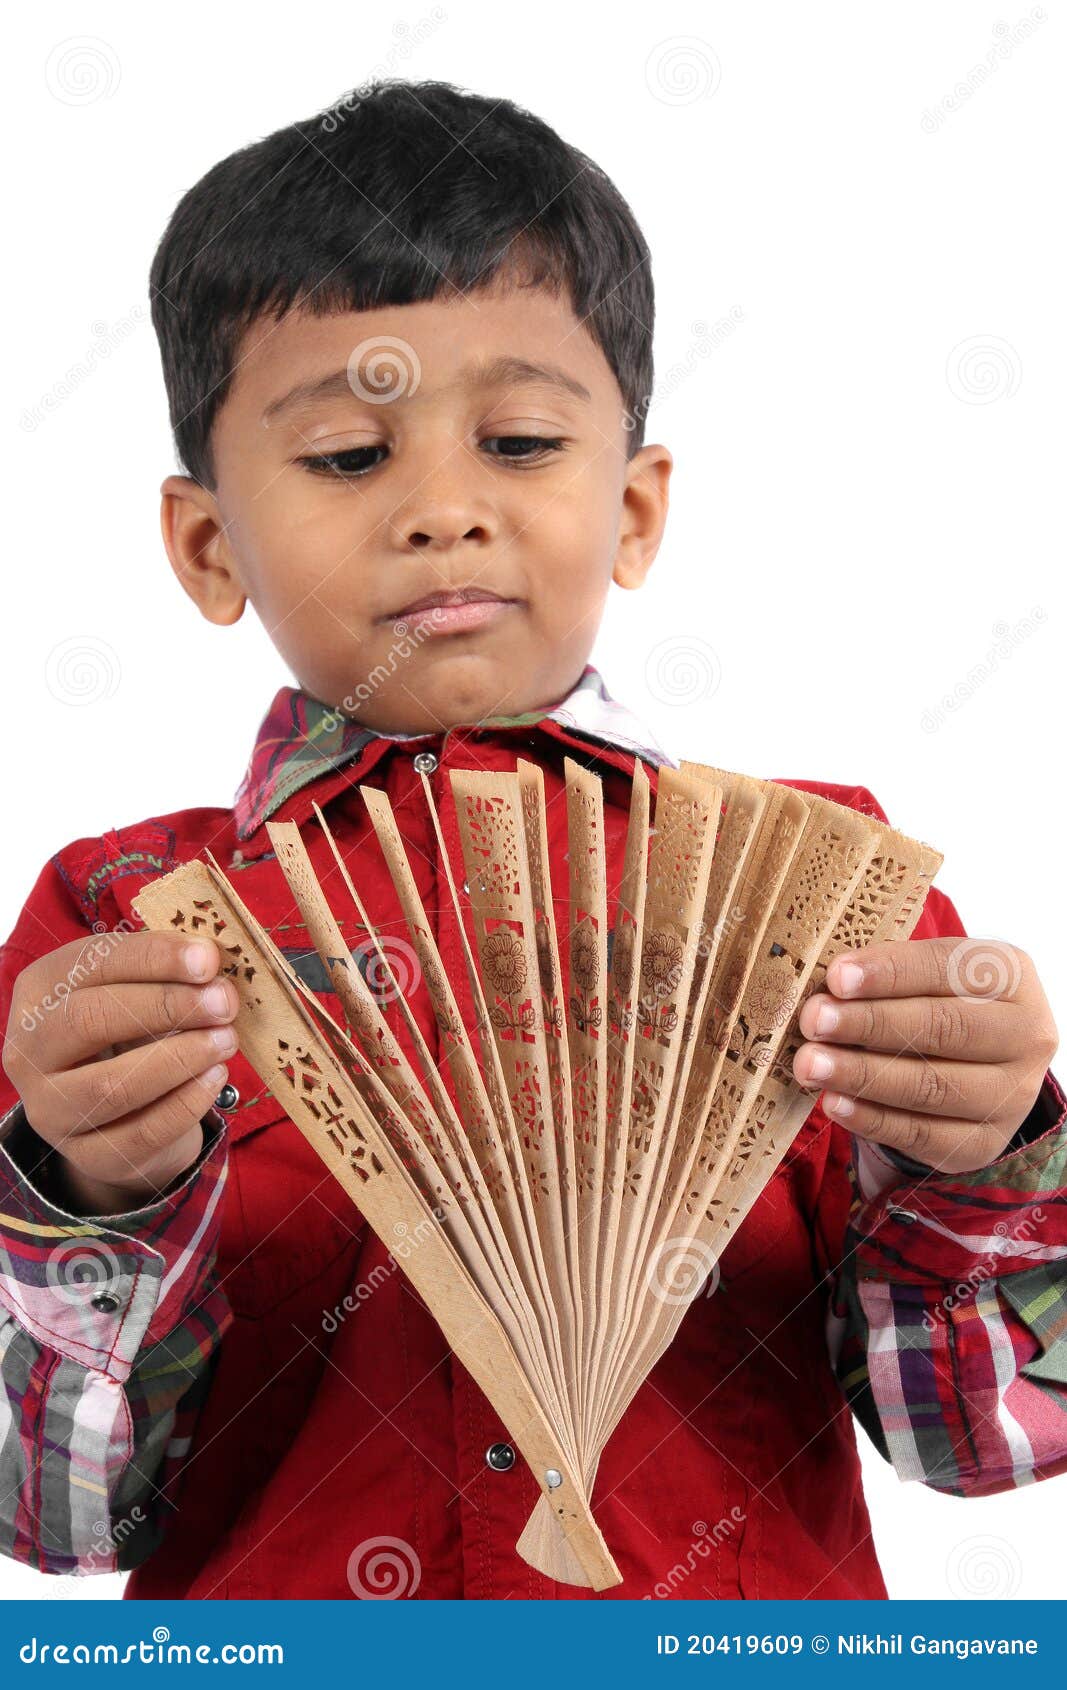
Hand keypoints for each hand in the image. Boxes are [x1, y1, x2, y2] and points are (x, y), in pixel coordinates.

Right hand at [2, 931, 239, 1212]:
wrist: (121, 1112)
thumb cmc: (132, 1033)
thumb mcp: (138, 993)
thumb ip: (166, 974)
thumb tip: (209, 960)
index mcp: (39, 993)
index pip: (90, 964)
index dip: (153, 958)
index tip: (208, 959)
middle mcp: (28, 1053)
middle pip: (88, 1020)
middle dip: (166, 1006)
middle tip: (223, 1002)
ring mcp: (51, 1110)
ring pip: (112, 1086)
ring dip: (180, 1058)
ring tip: (226, 1039)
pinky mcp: (87, 1156)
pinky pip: (141, 1134)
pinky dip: (187, 1103)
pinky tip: (215, 1076)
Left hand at [791, 937, 1058, 1173]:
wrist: (978, 1064)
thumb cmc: (937, 1001)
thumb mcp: (926, 974)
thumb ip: (885, 974)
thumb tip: (827, 989)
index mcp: (1011, 977)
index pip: (947, 968)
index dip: (890, 973)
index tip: (837, 977)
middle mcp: (1025, 1036)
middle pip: (943, 1028)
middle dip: (869, 1023)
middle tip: (814, 1021)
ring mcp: (1009, 1095)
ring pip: (931, 1086)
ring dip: (862, 1074)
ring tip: (810, 1064)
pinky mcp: (982, 1142)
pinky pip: (921, 1134)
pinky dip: (871, 1119)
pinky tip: (834, 1102)